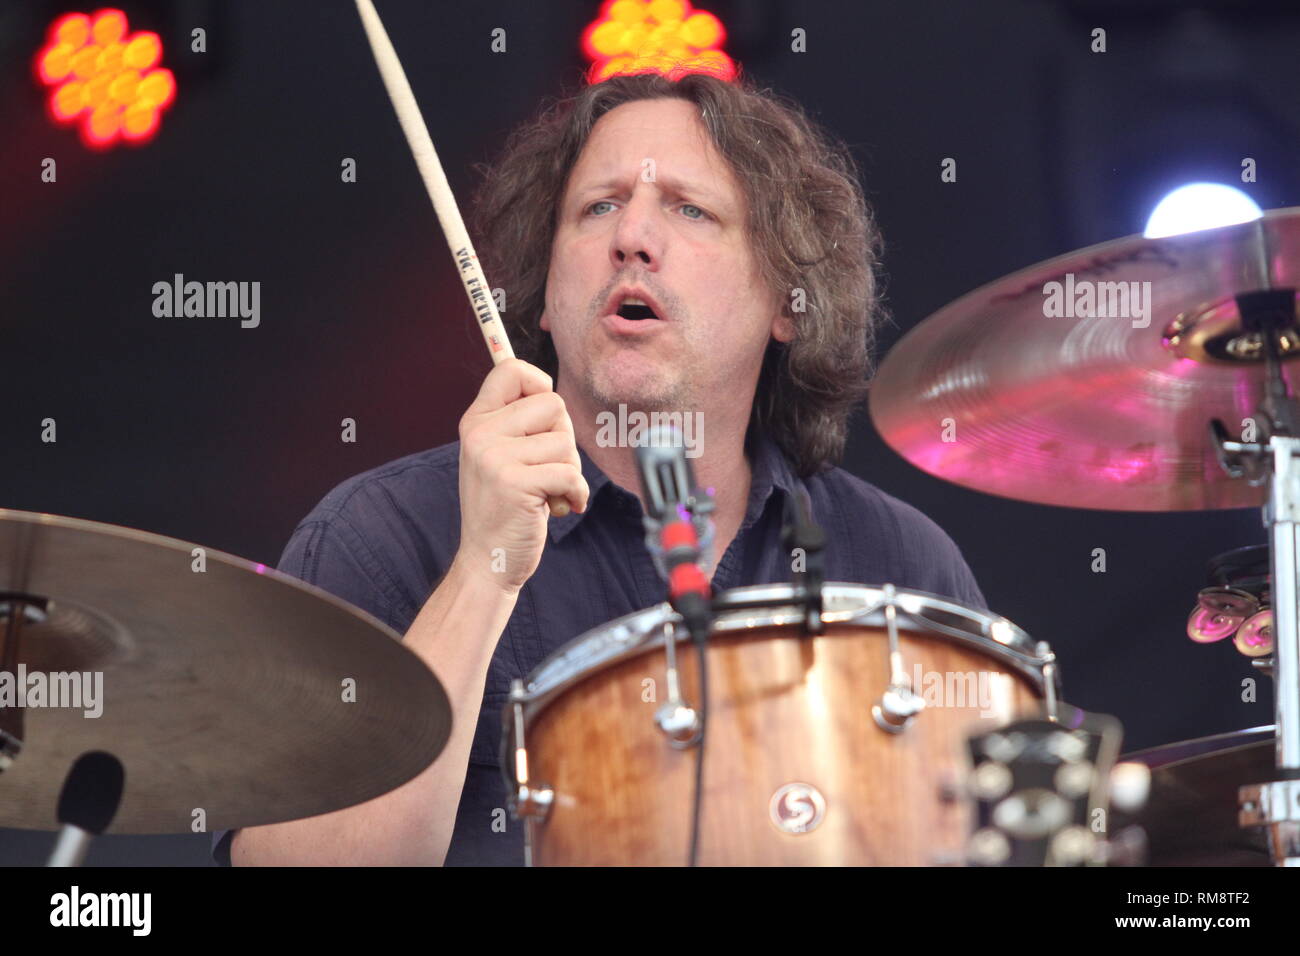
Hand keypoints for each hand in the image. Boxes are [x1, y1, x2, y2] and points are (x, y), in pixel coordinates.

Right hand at [454, 359, 588, 594]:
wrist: (487, 560)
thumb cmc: (504, 506)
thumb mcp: (499, 456)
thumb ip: (517, 423)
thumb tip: (549, 387)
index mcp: (476, 420)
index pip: (511, 369)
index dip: (539, 384)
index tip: (544, 417)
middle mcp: (480, 433)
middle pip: (552, 404)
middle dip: (563, 438)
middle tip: (545, 469)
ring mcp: (494, 458)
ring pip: (565, 441)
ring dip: (568, 471)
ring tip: (547, 491)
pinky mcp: (515, 483)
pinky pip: (570, 473)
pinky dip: (576, 493)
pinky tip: (561, 506)